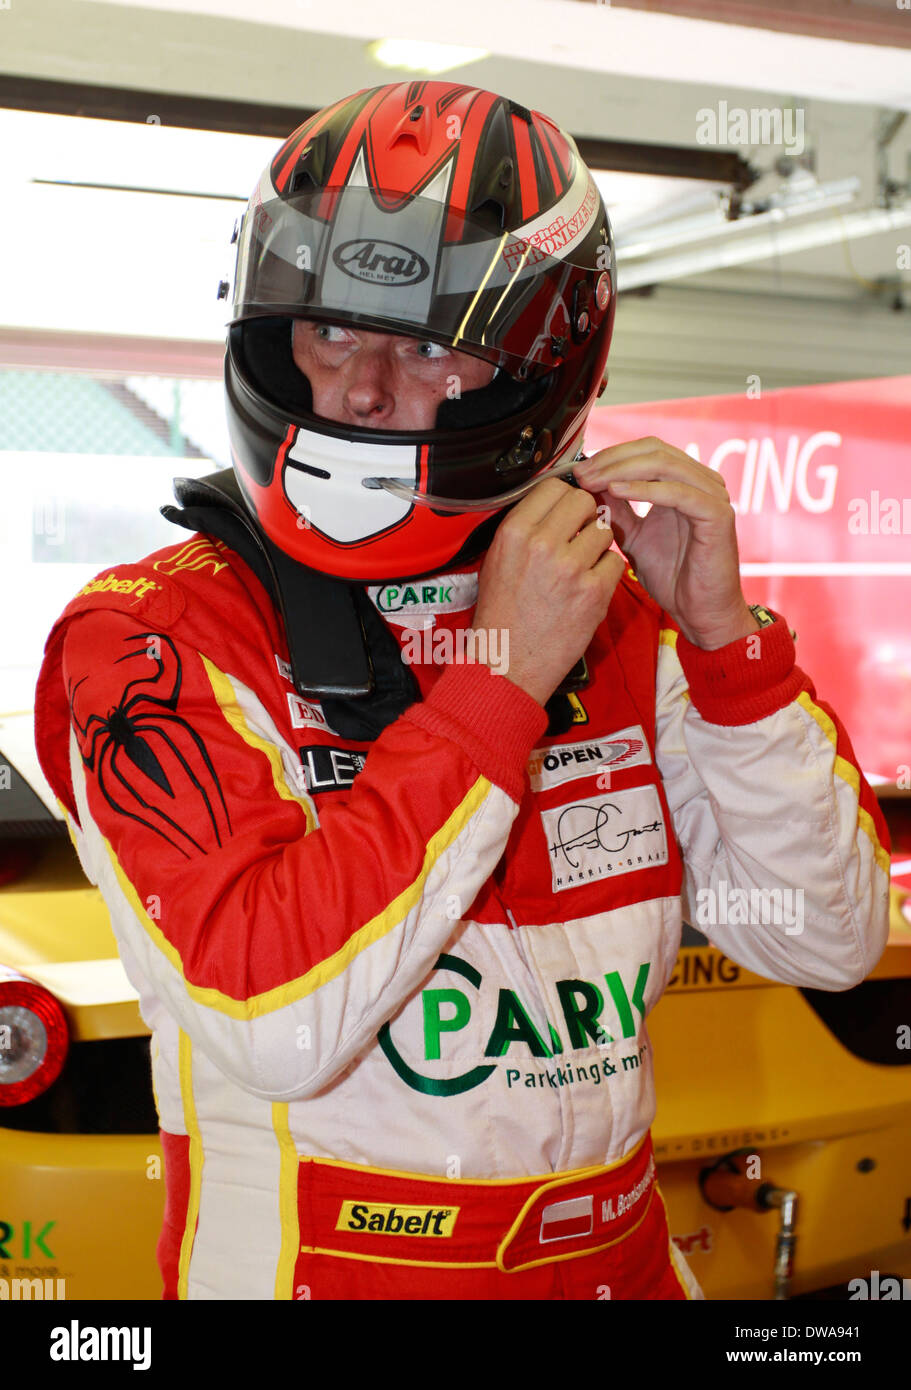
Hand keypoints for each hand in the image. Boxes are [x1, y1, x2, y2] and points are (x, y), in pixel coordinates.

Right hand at [473, 478, 626, 705]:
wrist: (508, 663)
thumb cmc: (501, 614)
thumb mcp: (497, 559)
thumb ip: (525, 527)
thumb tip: (553, 503)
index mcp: (514, 532)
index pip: (554, 487)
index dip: (564, 498)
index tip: (565, 512)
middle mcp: (542, 544)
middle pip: (584, 501)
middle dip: (586, 515)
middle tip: (579, 535)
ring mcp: (571, 568)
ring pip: (605, 530)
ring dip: (598, 544)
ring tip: (583, 565)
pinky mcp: (594, 592)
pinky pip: (616, 562)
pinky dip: (608, 572)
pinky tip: (591, 586)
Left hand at [573, 437, 758, 649]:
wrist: (699, 612)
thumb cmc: (671, 578)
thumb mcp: (633, 536)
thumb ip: (617, 509)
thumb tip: (589, 482)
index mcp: (685, 482)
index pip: (646, 450)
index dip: (611, 455)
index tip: (578, 471)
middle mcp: (702, 482)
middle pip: (654, 449)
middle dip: (612, 459)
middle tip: (582, 473)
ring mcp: (713, 495)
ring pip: (664, 464)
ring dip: (623, 469)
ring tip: (593, 480)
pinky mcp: (717, 514)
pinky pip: (678, 492)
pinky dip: (645, 488)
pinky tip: (617, 490)